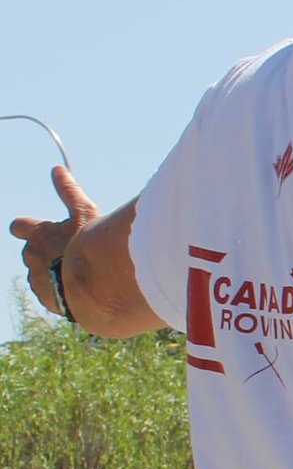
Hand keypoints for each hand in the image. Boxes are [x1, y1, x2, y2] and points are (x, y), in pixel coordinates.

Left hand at [9, 166, 99, 316]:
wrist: (96, 289)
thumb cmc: (91, 247)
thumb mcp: (85, 215)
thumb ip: (70, 193)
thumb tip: (58, 168)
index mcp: (38, 235)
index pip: (20, 227)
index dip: (27, 228)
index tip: (34, 229)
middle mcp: (32, 257)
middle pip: (32, 253)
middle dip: (46, 253)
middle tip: (69, 254)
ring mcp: (38, 280)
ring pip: (42, 275)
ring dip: (55, 274)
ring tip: (79, 276)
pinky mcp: (47, 300)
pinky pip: (51, 295)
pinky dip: (62, 293)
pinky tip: (80, 292)